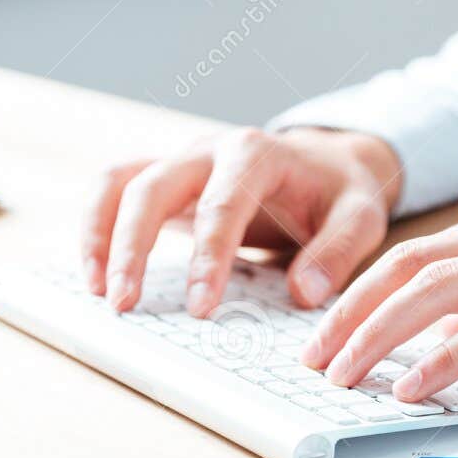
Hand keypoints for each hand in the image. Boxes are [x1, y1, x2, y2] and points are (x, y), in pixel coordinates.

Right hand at [82, 127, 401, 315]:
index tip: (199, 306)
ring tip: (97, 291)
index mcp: (257, 154)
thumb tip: (304, 292)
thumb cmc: (338, 191)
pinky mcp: (164, 180)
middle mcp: (209, 151)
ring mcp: (181, 162)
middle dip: (132, 246)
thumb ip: (337, 251)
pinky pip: (114, 192)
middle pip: (153, 186)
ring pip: (119, 183)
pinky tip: (96, 274)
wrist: (325, 162)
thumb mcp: (361, 215)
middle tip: (125, 303)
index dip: (207, 256)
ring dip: (98, 233)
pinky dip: (96, 227)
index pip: (222, 204)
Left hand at [300, 194, 457, 401]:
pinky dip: (445, 358)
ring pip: (440, 289)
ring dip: (378, 336)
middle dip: (349, 314)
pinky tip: (414, 387)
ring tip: (343, 378)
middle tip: (313, 361)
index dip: (364, 294)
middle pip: (413, 265)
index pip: (423, 253)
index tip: (330, 334)